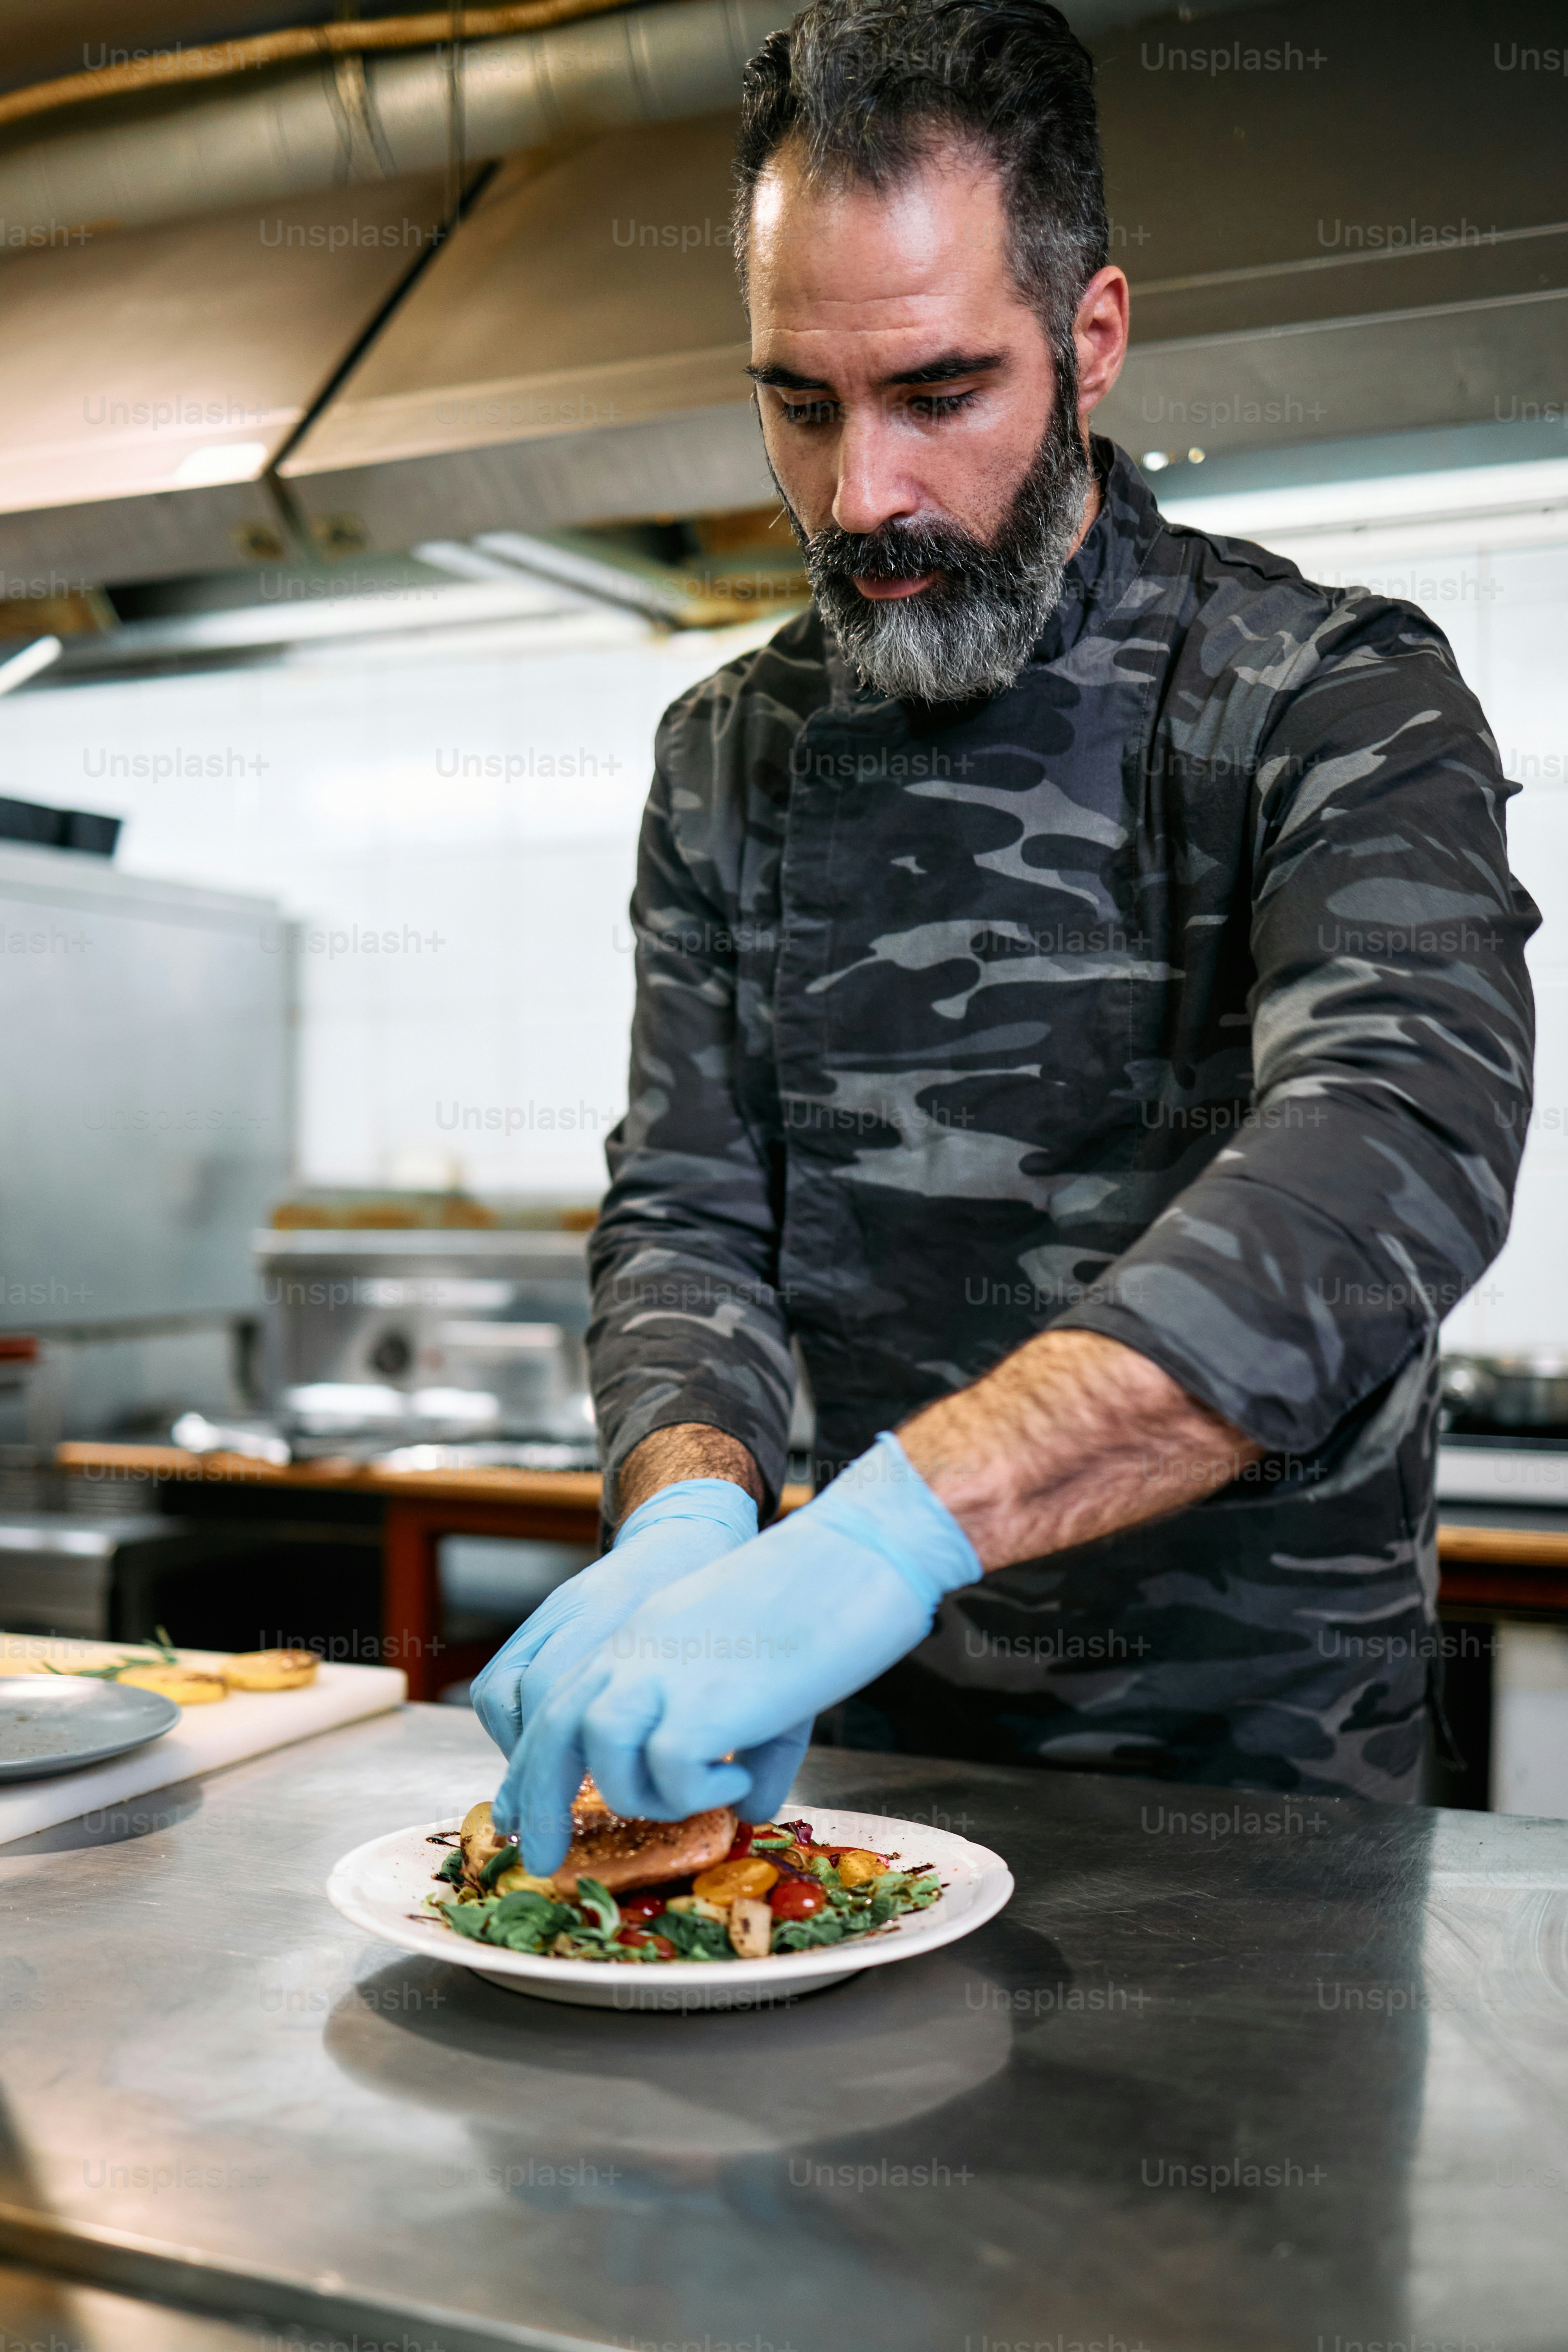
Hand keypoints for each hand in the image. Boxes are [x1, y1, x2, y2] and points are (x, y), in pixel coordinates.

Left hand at [494, 1433, 980, 1868]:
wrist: (853, 1554)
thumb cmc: (816, 1602)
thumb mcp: (753, 1673)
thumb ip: (740, 1740)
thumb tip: (747, 1810)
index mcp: (638, 1638)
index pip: (557, 1705)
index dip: (534, 1768)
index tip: (527, 1820)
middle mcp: (635, 1652)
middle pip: (553, 1733)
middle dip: (540, 1805)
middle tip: (544, 1863)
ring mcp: (664, 1674)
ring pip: (604, 1756)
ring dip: (641, 1794)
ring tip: (699, 1790)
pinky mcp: (703, 1702)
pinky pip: (673, 1774)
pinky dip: (701, 1791)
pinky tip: (742, 1773)